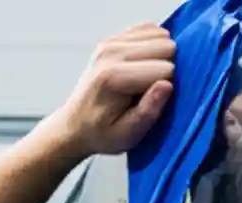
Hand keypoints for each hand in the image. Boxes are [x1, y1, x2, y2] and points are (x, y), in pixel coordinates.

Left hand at [53, 23, 176, 156]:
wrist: (74, 126)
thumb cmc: (102, 134)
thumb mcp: (127, 135)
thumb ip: (148, 111)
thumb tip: (167, 85)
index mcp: (113, 77)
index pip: (166, 71)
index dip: (165, 90)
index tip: (147, 103)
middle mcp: (110, 53)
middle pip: (167, 47)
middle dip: (165, 70)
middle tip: (146, 91)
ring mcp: (110, 42)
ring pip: (162, 36)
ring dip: (160, 57)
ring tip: (143, 79)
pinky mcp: (113, 38)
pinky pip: (151, 29)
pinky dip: (153, 46)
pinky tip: (142, 65)